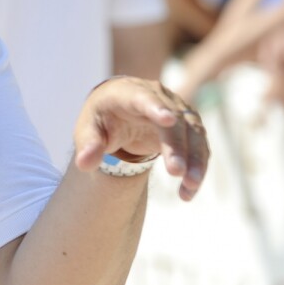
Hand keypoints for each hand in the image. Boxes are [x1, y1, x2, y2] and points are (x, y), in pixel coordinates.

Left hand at [73, 76, 208, 200]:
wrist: (119, 113)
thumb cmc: (101, 121)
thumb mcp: (87, 131)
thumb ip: (87, 146)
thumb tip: (85, 164)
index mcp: (128, 93)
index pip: (143, 97)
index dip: (155, 107)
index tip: (167, 119)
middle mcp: (158, 96)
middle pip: (174, 121)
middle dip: (176, 146)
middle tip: (175, 172)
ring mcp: (177, 109)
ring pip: (193, 133)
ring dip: (195, 160)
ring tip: (189, 185)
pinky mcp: (189, 126)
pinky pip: (199, 147)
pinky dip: (198, 167)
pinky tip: (188, 191)